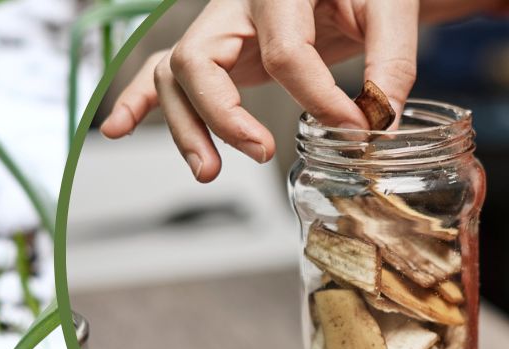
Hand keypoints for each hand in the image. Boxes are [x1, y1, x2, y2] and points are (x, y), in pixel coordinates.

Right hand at [100, 0, 419, 181]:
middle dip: (224, 116)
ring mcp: (214, 26)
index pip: (286, 50)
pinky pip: (157, 71)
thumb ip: (390, 59)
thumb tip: (379, 120)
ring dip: (185, 127)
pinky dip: (136, 102)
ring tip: (208, 171)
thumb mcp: (388, 7)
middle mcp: (234, 4)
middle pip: (200, 61)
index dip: (316, 96)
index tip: (351, 128)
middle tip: (261, 151)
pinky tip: (118, 130)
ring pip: (174, 75)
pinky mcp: (209, 47)